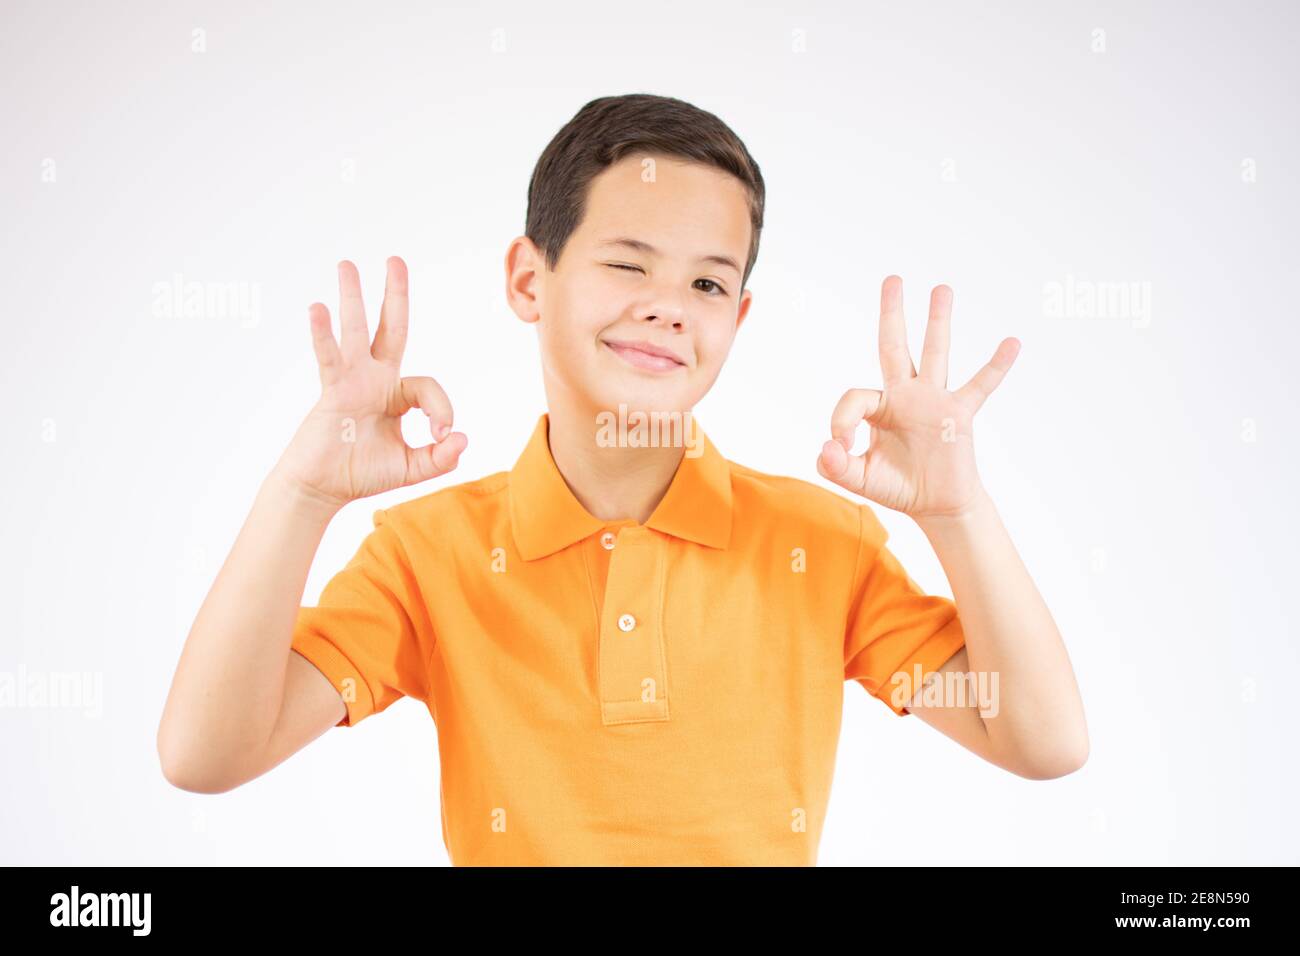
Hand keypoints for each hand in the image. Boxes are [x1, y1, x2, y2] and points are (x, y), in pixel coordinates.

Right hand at [272, 257, 467, 510]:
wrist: (323, 489)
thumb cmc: (363, 474)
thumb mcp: (413, 468)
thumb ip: (441, 458)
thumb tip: (461, 438)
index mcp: (396, 394)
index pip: (428, 386)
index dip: (442, 408)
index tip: (442, 435)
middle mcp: (374, 380)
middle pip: (389, 329)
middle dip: (394, 295)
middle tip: (395, 261)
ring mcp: (351, 382)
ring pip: (356, 332)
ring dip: (352, 297)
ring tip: (346, 264)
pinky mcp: (331, 391)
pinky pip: (329, 358)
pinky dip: (323, 334)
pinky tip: (318, 309)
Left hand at [816, 276, 1017, 519]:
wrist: (935, 506)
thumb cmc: (897, 487)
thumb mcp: (858, 479)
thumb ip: (835, 466)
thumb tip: (826, 447)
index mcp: (879, 407)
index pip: (855, 398)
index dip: (841, 419)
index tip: (841, 446)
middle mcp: (905, 396)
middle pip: (894, 346)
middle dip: (892, 313)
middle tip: (893, 279)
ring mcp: (934, 401)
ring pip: (935, 353)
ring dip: (938, 321)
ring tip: (941, 289)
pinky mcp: (959, 415)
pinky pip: (980, 386)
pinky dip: (996, 366)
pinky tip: (1012, 342)